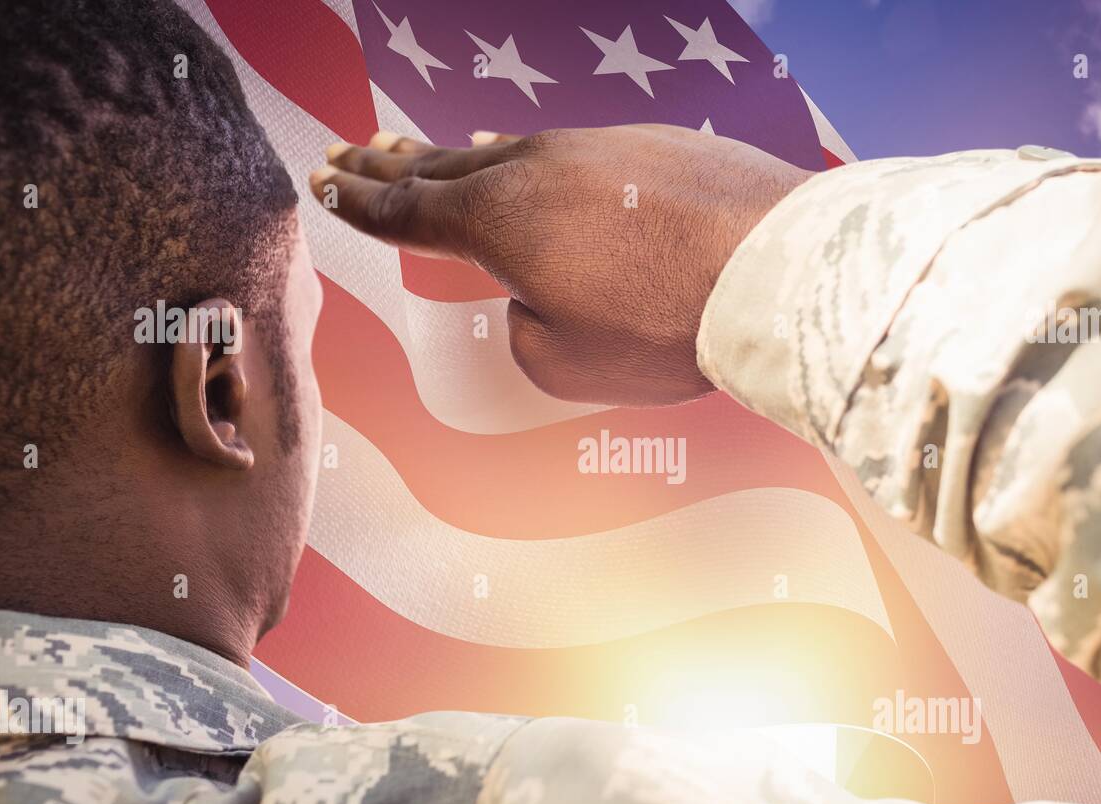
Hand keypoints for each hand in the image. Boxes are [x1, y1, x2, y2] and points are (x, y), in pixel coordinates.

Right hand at [310, 125, 810, 405]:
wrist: (773, 264)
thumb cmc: (666, 324)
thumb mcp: (566, 362)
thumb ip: (526, 331)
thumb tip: (535, 300)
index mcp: (497, 222)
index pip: (408, 211)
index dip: (361, 202)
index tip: (327, 184)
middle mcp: (534, 168)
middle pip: (442, 165)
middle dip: (388, 164)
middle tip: (349, 154)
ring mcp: (593, 146)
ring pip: (505, 152)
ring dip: (455, 156)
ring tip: (421, 152)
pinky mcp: (648, 143)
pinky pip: (566, 151)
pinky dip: (527, 157)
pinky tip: (525, 157)